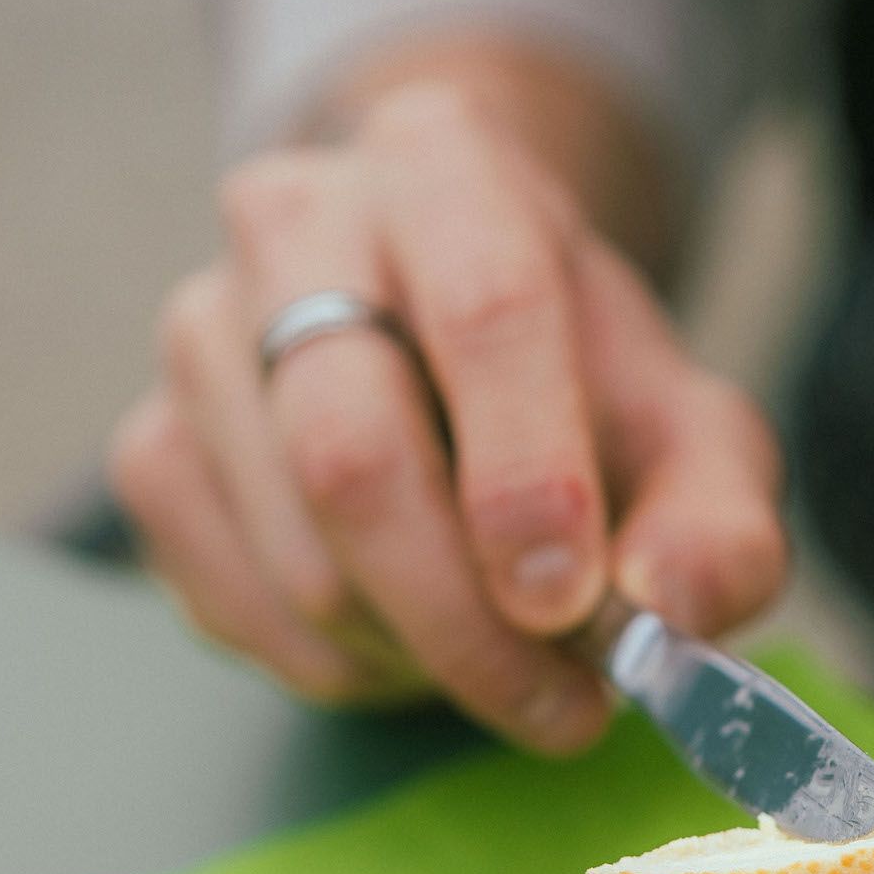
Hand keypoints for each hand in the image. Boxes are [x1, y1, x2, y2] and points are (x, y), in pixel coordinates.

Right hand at [109, 76, 785, 747]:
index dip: (528, 474)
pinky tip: (406, 640)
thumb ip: (721, 529)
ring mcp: (199, 335)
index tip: (571, 606)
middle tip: (560, 705)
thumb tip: (667, 609)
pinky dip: (340, 668)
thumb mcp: (697, 443)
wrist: (458, 347)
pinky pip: (237, 609)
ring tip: (495, 656)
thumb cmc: (582, 395)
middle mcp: (294, 222)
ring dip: (415, 656)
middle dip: (462, 617)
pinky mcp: (152, 449)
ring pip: (296, 558)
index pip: (484, 309)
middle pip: (352, 452)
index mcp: (449, 168)